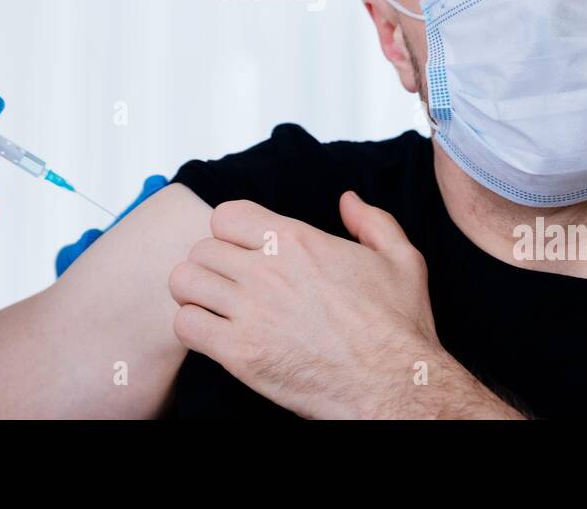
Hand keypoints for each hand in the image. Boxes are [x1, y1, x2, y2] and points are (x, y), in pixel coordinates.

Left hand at [170, 190, 449, 417]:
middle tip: (227, 284)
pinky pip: (185, 325)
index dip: (229, 231)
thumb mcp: (402, 259)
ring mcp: (250, 311)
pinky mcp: (240, 353)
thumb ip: (373, 222)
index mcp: (296, 240)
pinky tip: (215, 336)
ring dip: (195, 293)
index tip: (242, 250)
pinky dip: (192, 328)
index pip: (225, 214)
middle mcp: (267, 270)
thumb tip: (348, 201)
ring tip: (214, 307)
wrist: (393, 386)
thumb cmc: (397, 329)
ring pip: (184, 281)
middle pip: (201, 248)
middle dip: (211, 265)